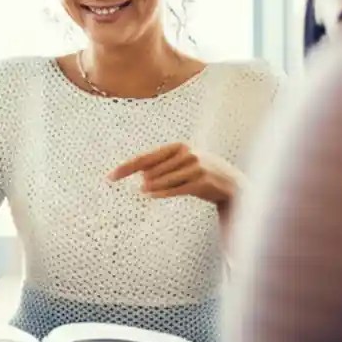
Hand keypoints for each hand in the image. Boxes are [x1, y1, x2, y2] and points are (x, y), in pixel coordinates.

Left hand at [107, 143, 243, 207]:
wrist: (231, 183)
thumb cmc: (199, 173)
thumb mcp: (180, 165)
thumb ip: (161, 168)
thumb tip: (141, 178)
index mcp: (178, 147)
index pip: (145, 158)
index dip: (126, 167)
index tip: (109, 177)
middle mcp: (186, 154)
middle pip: (152, 171)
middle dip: (143, 180)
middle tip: (140, 188)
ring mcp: (196, 167)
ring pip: (163, 180)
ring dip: (151, 187)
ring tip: (144, 191)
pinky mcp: (202, 181)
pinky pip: (176, 189)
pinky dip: (162, 192)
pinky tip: (149, 195)